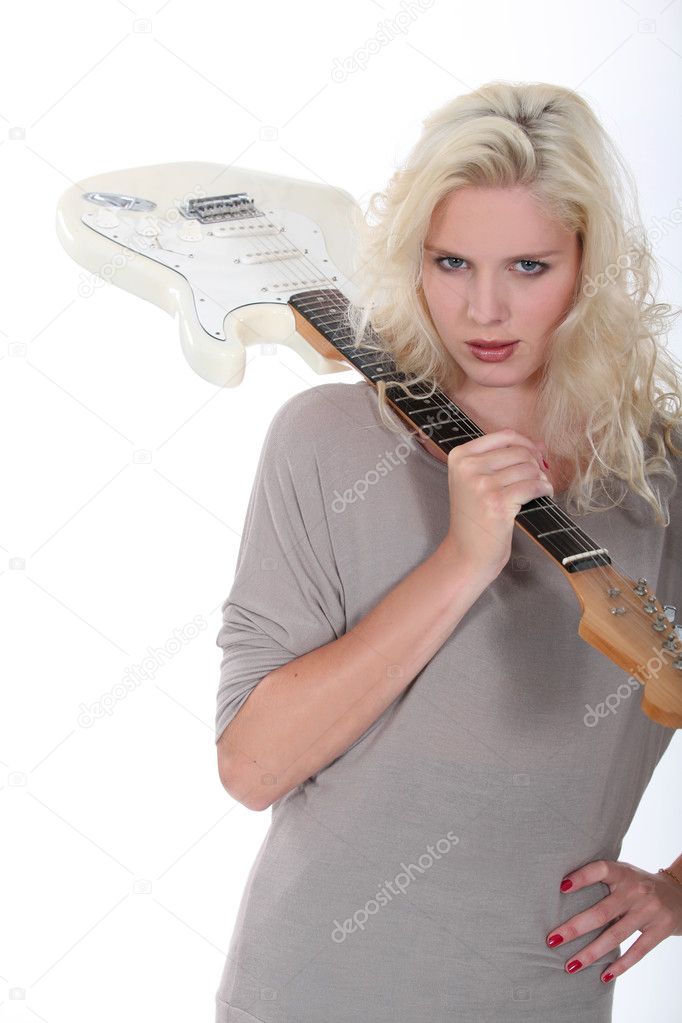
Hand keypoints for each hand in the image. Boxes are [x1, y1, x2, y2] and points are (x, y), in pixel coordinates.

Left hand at [545, 859, 681, 983]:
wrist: (680, 893)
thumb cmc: (639, 884)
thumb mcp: (624, 873)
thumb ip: (602, 880)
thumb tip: (561, 890)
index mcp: (624, 872)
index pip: (601, 870)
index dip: (582, 877)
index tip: (561, 887)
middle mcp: (636, 891)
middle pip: (602, 912)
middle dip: (575, 928)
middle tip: (552, 940)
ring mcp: (649, 912)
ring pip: (615, 936)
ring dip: (591, 953)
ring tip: (571, 965)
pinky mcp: (660, 930)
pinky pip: (637, 951)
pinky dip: (620, 965)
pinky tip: (603, 975)